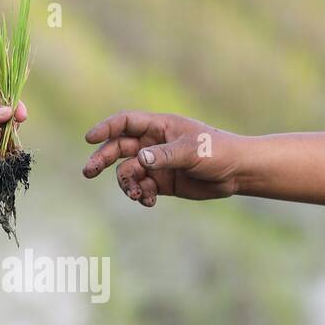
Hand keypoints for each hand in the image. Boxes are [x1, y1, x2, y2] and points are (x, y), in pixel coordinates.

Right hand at [82, 111, 240, 206]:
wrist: (236, 172)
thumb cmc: (217, 151)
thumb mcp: (192, 151)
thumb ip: (164, 155)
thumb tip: (140, 159)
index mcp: (159, 126)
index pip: (125, 123)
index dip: (106, 128)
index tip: (90, 139)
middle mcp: (153, 143)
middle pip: (118, 148)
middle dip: (102, 159)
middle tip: (88, 172)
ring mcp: (156, 163)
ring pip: (127, 173)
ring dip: (127, 185)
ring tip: (138, 196)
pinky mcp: (161, 182)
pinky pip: (141, 188)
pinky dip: (141, 196)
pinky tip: (149, 201)